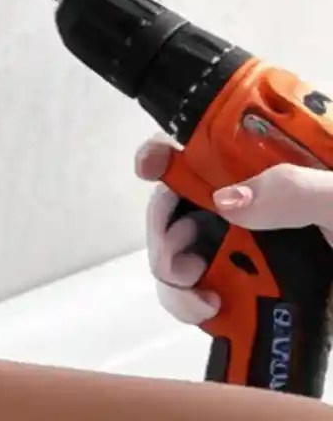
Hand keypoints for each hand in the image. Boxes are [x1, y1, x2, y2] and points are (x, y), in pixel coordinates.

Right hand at [136, 136, 332, 324]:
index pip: (220, 135)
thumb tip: (226, 198)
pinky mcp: (259, 288)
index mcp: (294, 163)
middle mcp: (269, 200)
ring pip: (186, 244)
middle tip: (181, 258)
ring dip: (174, 270)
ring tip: (198, 295)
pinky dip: (191, 301)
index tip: (152, 167)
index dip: (177, 145)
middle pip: (187, 195)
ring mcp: (262, 246)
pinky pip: (202, 287)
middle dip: (169, 224)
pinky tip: (209, 310)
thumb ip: (294, 191)